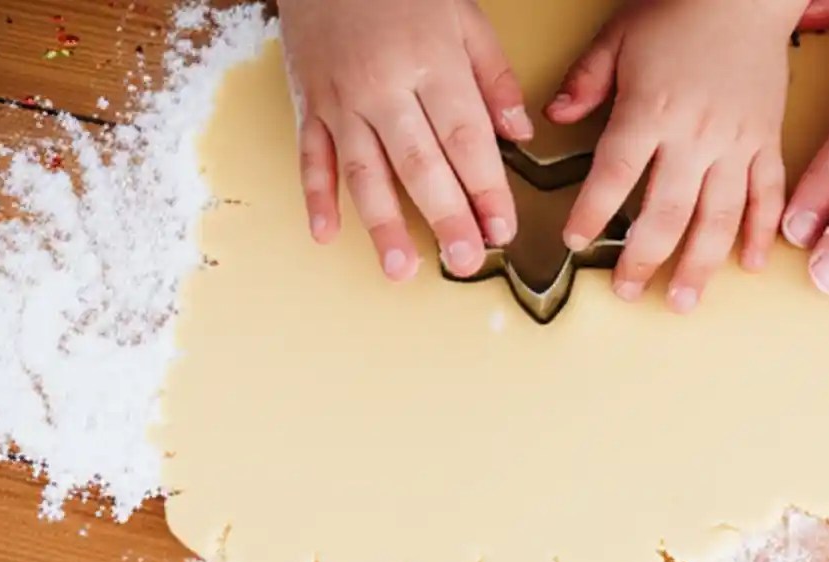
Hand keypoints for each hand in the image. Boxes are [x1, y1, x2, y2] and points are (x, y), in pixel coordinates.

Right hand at [279, 0, 533, 280]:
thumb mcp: (465, 18)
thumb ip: (494, 79)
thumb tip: (520, 134)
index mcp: (432, 64)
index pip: (465, 138)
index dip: (486, 188)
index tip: (502, 229)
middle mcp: (385, 87)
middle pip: (419, 163)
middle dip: (445, 217)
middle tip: (464, 261)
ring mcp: (341, 98)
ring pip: (363, 170)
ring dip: (382, 223)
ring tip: (401, 270)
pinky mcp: (307, 101)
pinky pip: (310, 155)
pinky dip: (315, 196)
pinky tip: (327, 234)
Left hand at [548, 0, 800, 313]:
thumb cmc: (680, 11)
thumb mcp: (617, 38)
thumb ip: (584, 82)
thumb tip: (552, 118)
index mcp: (651, 111)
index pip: (616, 176)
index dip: (593, 214)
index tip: (577, 242)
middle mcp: (695, 136)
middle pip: (667, 213)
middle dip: (645, 259)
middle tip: (629, 292)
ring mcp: (737, 143)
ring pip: (719, 218)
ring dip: (701, 265)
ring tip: (684, 301)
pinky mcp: (767, 142)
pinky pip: (766, 196)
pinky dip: (760, 233)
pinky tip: (750, 265)